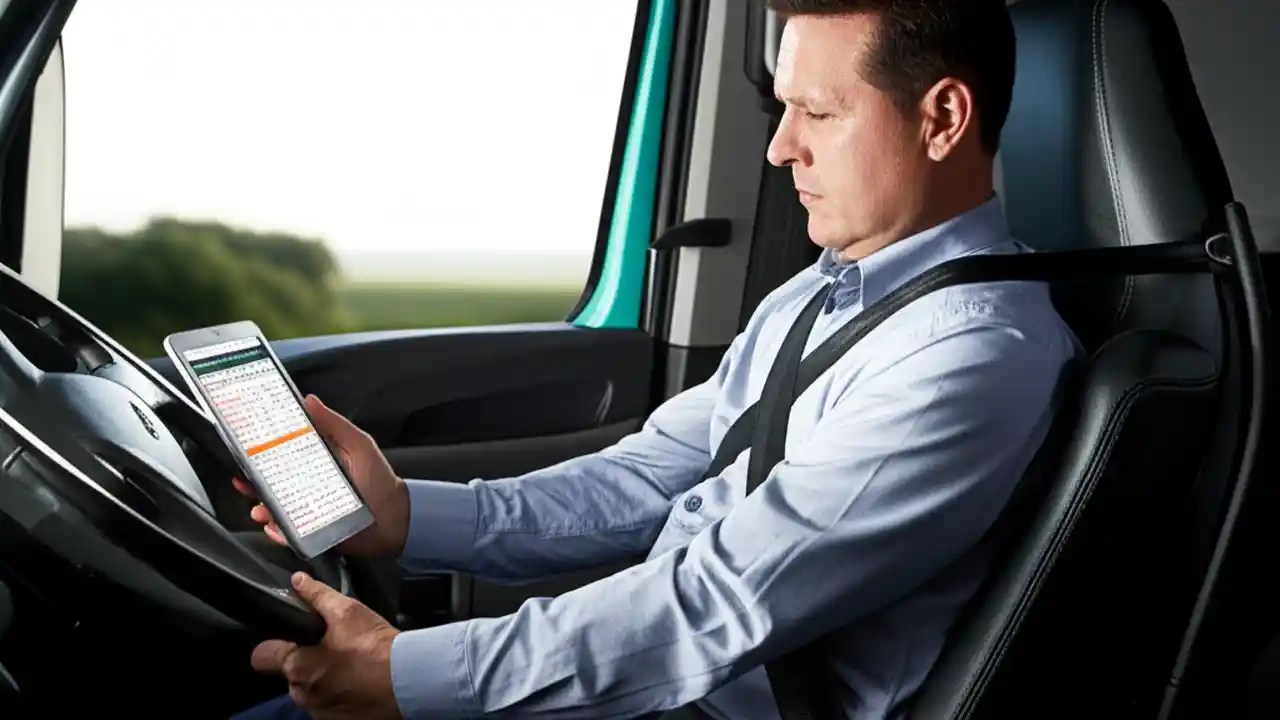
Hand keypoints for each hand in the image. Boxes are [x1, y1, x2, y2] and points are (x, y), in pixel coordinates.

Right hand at [233, 394, 409, 557]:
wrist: (395, 519)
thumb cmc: (380, 480)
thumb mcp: (359, 445)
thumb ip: (335, 424)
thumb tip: (310, 400)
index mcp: (315, 462)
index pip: (282, 455)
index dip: (261, 453)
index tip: (246, 448)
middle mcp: (307, 486)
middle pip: (271, 484)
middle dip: (252, 484)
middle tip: (244, 482)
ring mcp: (308, 510)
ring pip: (275, 509)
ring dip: (262, 510)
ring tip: (261, 510)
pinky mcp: (311, 532)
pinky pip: (288, 534)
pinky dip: (278, 532)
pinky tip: (276, 528)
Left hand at [251, 572, 402, 719]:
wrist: (408, 681)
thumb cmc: (373, 645)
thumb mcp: (348, 612)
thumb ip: (318, 596)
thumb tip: (296, 580)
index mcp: (297, 668)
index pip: (262, 657)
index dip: (274, 645)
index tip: (292, 639)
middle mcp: (301, 695)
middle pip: (292, 674)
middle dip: (308, 662)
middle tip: (335, 649)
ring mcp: (319, 713)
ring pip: (312, 691)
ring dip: (324, 681)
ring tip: (352, 667)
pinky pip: (329, 706)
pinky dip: (340, 696)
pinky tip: (360, 684)